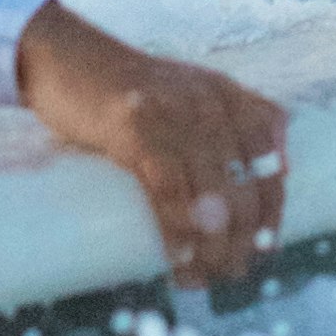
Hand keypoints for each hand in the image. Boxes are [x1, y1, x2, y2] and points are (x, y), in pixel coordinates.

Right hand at [16, 2, 293, 299]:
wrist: (64, 57)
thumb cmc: (125, 93)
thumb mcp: (184, 97)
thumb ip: (221, 128)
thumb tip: (257, 187)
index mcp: (227, 94)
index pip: (270, 155)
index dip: (272, 207)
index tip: (265, 247)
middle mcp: (209, 100)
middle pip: (244, 182)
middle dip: (242, 238)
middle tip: (230, 273)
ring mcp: (172, 112)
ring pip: (210, 192)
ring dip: (212, 245)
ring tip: (204, 278)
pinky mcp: (133, 127)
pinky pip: (167, 187)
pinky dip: (176, 228)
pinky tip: (179, 258)